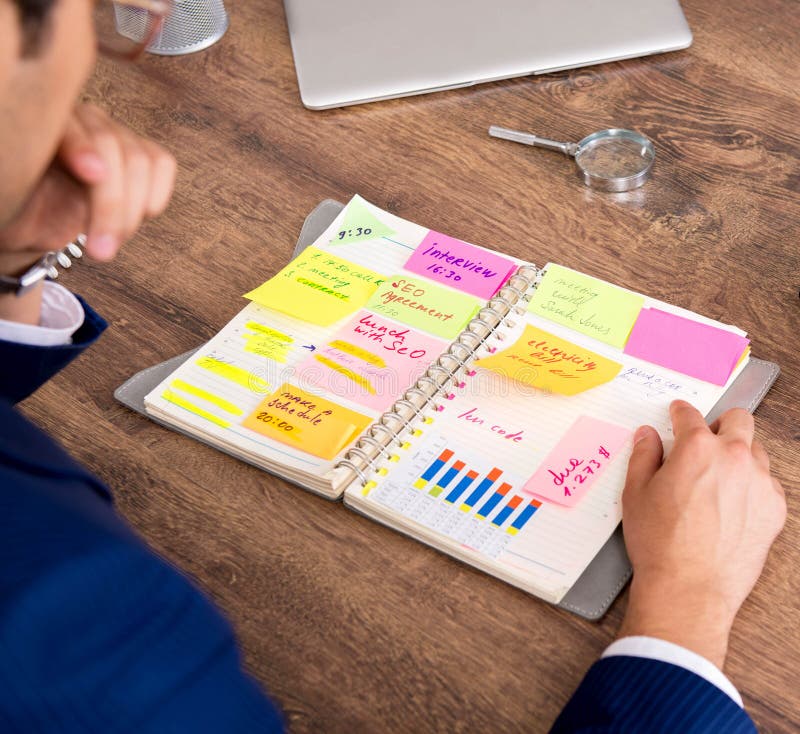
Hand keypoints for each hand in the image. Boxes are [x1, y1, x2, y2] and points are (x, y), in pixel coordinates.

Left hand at [0, 103, 175, 275]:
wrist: (33, 219)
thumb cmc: (14, 209)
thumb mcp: (8, 200)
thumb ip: (18, 185)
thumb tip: (77, 177)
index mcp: (40, 123)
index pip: (67, 124)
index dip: (82, 147)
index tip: (92, 175)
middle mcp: (79, 119)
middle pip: (111, 146)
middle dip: (111, 204)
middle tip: (100, 252)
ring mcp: (113, 133)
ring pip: (140, 161)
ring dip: (131, 213)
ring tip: (108, 246)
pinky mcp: (140, 153)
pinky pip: (162, 164)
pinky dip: (157, 193)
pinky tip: (138, 217)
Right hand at [618, 400, 784, 668]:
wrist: (689, 587)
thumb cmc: (660, 543)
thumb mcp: (635, 493)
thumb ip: (643, 456)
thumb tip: (647, 436)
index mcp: (697, 448)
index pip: (690, 414)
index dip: (679, 412)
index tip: (678, 414)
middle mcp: (734, 457)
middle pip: (739, 419)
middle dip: (720, 423)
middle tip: (703, 441)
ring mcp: (759, 483)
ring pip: (755, 450)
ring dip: (737, 454)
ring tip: (716, 478)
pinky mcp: (774, 509)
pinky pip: (766, 483)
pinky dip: (750, 485)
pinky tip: (729, 505)